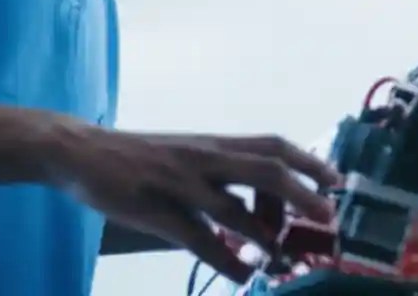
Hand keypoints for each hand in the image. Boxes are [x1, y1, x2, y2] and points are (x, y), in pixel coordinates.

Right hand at [52, 127, 339, 282]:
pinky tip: (242, 273)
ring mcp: (181, 184)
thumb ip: (218, 173)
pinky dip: (227, 260)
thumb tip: (256, 205)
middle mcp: (204, 158)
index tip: (336, 179)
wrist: (80, 150)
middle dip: (303, 194)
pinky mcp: (158, 211)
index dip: (307, 161)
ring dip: (267, 239)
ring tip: (282, 260)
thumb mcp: (183, 153)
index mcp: (212, 143)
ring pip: (236, 210)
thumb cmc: (136, 154)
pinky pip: (200, 240)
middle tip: (327, 218)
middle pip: (266, 171)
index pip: (271, 145)